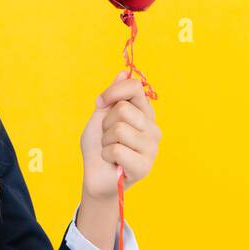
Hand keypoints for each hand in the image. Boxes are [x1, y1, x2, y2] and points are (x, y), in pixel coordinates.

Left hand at [79, 69, 160, 201]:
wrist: (95, 177)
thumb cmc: (98, 147)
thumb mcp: (101, 117)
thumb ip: (112, 96)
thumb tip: (124, 73)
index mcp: (145, 113)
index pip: (135, 87)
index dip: (112, 92)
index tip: (101, 103)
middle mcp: (153, 128)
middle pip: (123, 109)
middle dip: (105, 123)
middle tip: (107, 137)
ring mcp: (152, 148)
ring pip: (119, 130)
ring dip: (105, 141)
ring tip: (110, 150)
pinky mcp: (145, 167)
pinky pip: (118, 150)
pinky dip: (106, 155)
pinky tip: (113, 162)